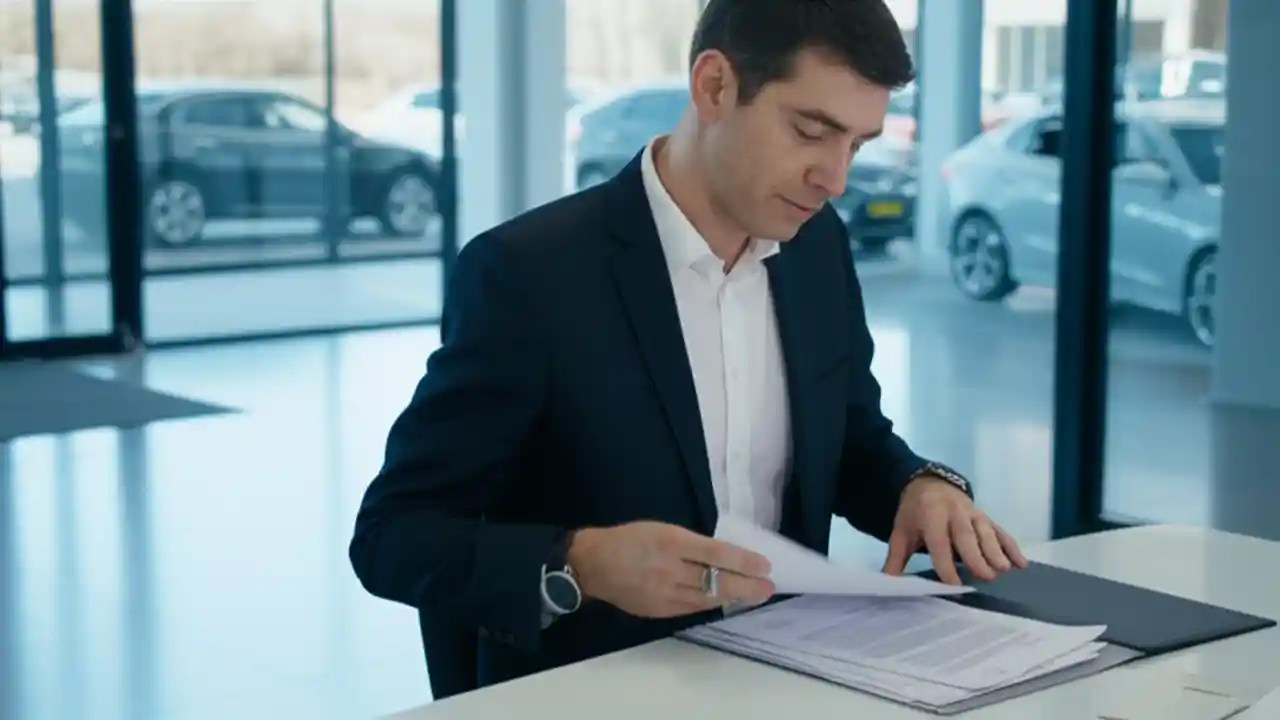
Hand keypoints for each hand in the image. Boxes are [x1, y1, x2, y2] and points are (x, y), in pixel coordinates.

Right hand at [567, 521, 774, 617]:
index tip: (765, 566)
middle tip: (769, 587)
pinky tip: (725, 601)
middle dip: (747, 585)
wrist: (593, 564)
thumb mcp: (661, 529)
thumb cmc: (629, 539)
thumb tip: (722, 556)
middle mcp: (670, 569)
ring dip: (734, 597)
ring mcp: (664, 594)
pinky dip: (711, 603)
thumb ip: (690, 543)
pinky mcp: (659, 611)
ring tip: (755, 595)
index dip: (743, 561)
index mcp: (671, 542)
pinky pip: (692, 608)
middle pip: (716, 580)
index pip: (716, 553)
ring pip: (707, 598)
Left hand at [882, 476, 1028, 584]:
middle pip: (966, 536)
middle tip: (986, 576)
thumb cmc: (914, 513)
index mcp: (930, 516)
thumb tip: (887, 585)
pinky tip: (1022, 563)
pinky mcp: (985, 517)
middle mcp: (954, 513)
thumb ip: (896, 558)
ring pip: (986, 532)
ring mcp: (973, 514)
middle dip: (977, 556)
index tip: (954, 585)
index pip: (939, 542)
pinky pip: (1000, 531)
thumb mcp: (901, 532)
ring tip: (1003, 569)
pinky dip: (1012, 546)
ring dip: (996, 550)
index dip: (946, 564)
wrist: (928, 484)